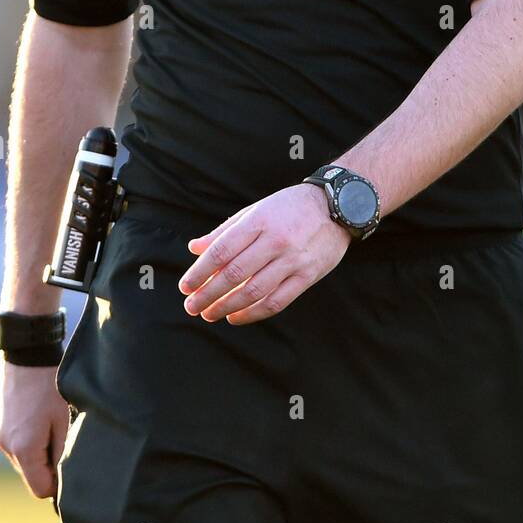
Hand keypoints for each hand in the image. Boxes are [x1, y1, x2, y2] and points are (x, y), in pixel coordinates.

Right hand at [0, 357, 70, 499]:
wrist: (27, 353)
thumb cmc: (50, 385)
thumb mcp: (64, 419)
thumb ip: (62, 454)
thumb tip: (61, 478)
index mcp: (23, 449)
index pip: (40, 489)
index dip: (57, 483)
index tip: (68, 462)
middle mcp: (6, 446)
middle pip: (31, 474)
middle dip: (48, 464)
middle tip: (62, 435)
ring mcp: (0, 434)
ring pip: (24, 458)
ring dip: (38, 450)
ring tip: (51, 422)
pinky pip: (16, 443)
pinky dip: (29, 438)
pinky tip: (40, 415)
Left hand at [177, 183, 350, 324]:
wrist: (336, 206)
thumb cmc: (290, 207)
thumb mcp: (256, 210)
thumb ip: (225, 231)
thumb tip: (195, 248)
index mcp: (259, 220)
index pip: (222, 251)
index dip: (200, 271)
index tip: (185, 286)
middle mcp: (275, 240)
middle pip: (234, 274)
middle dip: (209, 294)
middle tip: (192, 306)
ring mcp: (293, 260)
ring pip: (254, 291)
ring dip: (227, 307)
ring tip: (210, 314)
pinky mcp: (308, 276)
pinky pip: (277, 301)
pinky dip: (253, 313)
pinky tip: (236, 317)